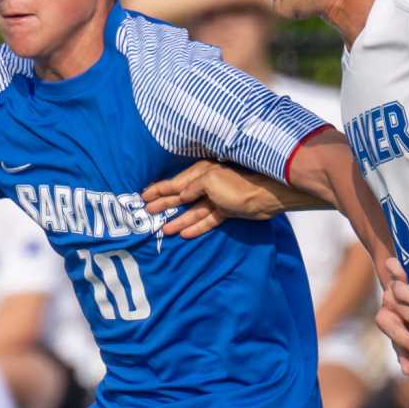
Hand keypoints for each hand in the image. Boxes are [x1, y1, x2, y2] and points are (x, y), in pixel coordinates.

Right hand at [143, 161, 280, 237]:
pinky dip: (196, 227)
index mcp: (200, 173)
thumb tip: (181, 195)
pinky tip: (184, 234)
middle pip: (180, 197)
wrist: (265, 196)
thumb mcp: (209, 181)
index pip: (174, 183)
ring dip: (178, 219)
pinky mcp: (226, 211)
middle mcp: (206, 185)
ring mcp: (216, 199)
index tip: (143, 196)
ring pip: (193, 211)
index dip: (158, 190)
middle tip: (147, 213)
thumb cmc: (237, 185)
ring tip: (163, 229)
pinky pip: (207, 220)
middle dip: (164, 204)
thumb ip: (192, 187)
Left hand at [374, 256, 408, 373]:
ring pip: (402, 294)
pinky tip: (393, 265)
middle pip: (404, 315)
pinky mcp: (398, 274)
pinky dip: (395, 269)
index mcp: (388, 322)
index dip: (408, 342)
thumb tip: (406, 373)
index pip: (396, 335)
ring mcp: (392, 289)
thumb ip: (406, 352)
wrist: (398, 290)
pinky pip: (395, 270)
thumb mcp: (408, 335)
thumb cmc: (406, 319)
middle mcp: (389, 305)